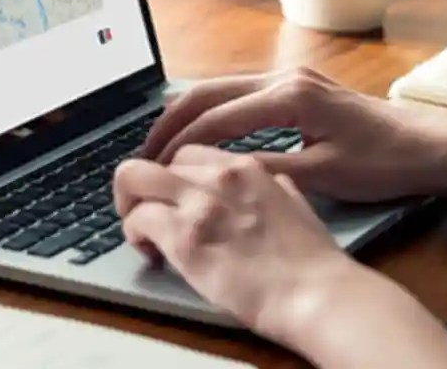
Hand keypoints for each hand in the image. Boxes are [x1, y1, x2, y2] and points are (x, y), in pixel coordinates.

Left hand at [113, 145, 361, 344]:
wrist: (316, 293)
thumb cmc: (313, 261)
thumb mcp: (298, 205)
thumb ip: (279, 189)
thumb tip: (273, 186)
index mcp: (246, 168)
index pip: (190, 153)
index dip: (174, 176)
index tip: (174, 198)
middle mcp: (219, 177)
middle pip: (156, 160)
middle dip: (145, 187)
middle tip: (149, 213)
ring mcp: (198, 203)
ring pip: (134, 177)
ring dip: (130, 204)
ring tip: (142, 232)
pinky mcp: (182, 236)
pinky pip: (137, 218)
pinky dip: (133, 233)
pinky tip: (150, 252)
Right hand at [142, 68, 446, 201]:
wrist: (426, 145)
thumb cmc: (383, 163)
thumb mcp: (322, 176)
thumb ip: (266, 171)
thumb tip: (218, 175)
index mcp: (290, 97)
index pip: (218, 117)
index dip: (181, 144)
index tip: (154, 166)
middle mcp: (285, 77)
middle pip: (209, 91)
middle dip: (172, 120)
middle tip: (143, 150)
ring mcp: (291, 78)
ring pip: (221, 87)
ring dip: (189, 113)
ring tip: (161, 142)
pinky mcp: (298, 87)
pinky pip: (240, 93)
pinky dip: (212, 111)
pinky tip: (200, 131)